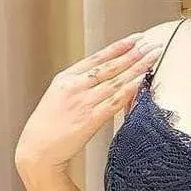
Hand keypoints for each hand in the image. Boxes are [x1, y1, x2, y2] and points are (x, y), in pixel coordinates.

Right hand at [15, 32, 160, 175]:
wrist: (37, 151)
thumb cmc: (47, 127)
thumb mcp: (57, 97)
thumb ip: (78, 86)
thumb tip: (102, 78)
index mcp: (65, 79)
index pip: (97, 58)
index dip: (119, 47)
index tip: (136, 38)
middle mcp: (75, 87)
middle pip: (110, 66)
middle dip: (134, 53)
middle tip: (151, 43)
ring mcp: (83, 102)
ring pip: (116, 81)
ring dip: (137, 67)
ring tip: (153, 56)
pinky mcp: (90, 119)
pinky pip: (115, 101)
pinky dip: (130, 88)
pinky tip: (142, 80)